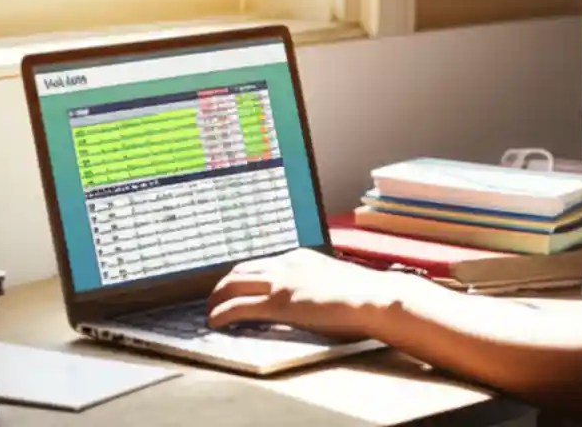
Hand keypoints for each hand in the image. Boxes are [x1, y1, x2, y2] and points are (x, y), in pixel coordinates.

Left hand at [207, 249, 397, 339]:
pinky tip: (214, 322)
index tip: (236, 286)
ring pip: (233, 285)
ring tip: (210, 311)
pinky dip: (221, 314)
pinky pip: (238, 307)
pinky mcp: (277, 303)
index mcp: (299, 258)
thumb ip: (315, 284)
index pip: (261, 264)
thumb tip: (309, 298)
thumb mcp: (332, 280)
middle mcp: (285, 264)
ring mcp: (280, 282)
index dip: (244, 276)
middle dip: (223, 285)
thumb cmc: (362, 295)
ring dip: (216, 298)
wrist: (371, 297)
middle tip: (214, 299)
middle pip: (241, 270)